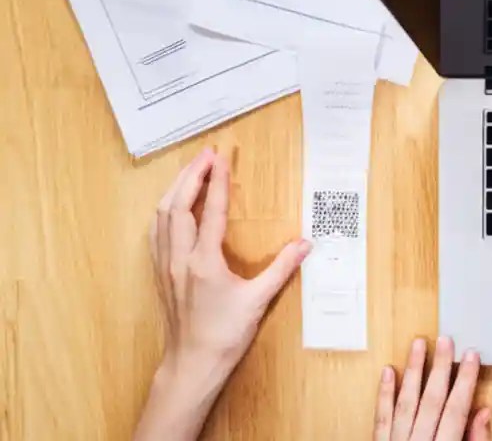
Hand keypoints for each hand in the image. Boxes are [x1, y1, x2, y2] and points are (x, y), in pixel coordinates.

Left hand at [135, 149, 311, 440]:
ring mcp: (166, 265)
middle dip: (191, 175)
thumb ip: (282, 269)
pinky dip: (165, 210)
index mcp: (204, 262)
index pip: (211, 212)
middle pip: (178, 205)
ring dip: (175, 189)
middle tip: (206, 155)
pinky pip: (157, 232)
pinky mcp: (161, 273)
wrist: (192, 364)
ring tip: (190, 171)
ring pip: (162, 216)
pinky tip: (173, 206)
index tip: (222, 159)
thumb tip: (305, 244)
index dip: (218, 183)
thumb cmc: (224, 335)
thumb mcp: (258, 301)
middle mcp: (180, 258)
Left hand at [373, 337, 490, 440]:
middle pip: (431, 400)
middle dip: (440, 367)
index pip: (456, 410)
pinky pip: (381, 418)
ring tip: (417, 344)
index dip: (466, 381)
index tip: (472, 356)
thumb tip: (484, 414)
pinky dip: (384, 394)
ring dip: (413, 371)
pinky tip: (388, 371)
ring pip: (406, 402)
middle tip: (445, 340)